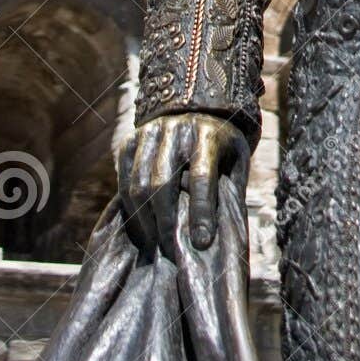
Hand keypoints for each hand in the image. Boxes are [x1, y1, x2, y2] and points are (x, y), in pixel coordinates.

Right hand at [121, 113, 245, 254]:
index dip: (201, 211)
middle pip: (162, 184)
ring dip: (146, 221)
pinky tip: (143, 225)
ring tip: (156, 243)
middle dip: (166, 223)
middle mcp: (177, 129)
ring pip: (139, 185)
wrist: (195, 109)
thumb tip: (220, 235)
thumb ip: (228, 191)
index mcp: (209, 135)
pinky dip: (131, 207)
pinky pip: (124, 180)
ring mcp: (150, 132)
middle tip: (172, 251)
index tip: (201, 242)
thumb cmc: (221, 149)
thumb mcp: (235, 163)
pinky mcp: (130, 140)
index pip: (201, 176)